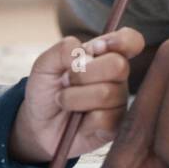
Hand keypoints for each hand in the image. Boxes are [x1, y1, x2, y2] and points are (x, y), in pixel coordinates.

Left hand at [8, 28, 145, 163]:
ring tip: (64, 101)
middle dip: (83, 73)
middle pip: (119, 65)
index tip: (96, 48)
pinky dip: (81, 118)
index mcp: (105, 55)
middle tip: (65, 80)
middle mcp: (117, 77)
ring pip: (106, 93)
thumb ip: (64, 49)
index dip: (121, 41)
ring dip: (74, 97)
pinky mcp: (115, 127)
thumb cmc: (47, 90)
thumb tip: (87, 53)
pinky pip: (104, 118)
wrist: (37, 126)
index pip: (131, 41)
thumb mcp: (45, 64)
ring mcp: (119, 102)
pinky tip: (76, 120)